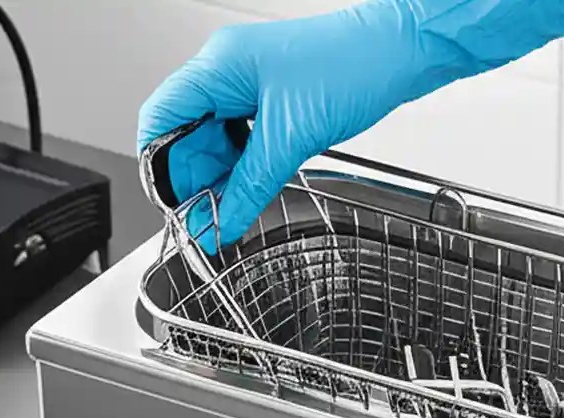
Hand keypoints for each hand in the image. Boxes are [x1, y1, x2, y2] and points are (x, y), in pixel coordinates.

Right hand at [137, 0, 563, 252]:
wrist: (403, 50)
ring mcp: (252, 82)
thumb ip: (251, 183)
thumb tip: (224, 220)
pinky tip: (252, 186)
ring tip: (231, 208)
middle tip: (207, 216)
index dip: (160, 166)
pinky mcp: (277, 96)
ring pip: (217, 137)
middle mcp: (228, 70)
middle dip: (193, 177)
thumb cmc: (354, 67)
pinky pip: (245, 135)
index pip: (161, 117)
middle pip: (187, 131)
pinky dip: (245, 164)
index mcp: (218, 67)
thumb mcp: (292, 136)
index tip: (176, 204)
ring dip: (221, 174)